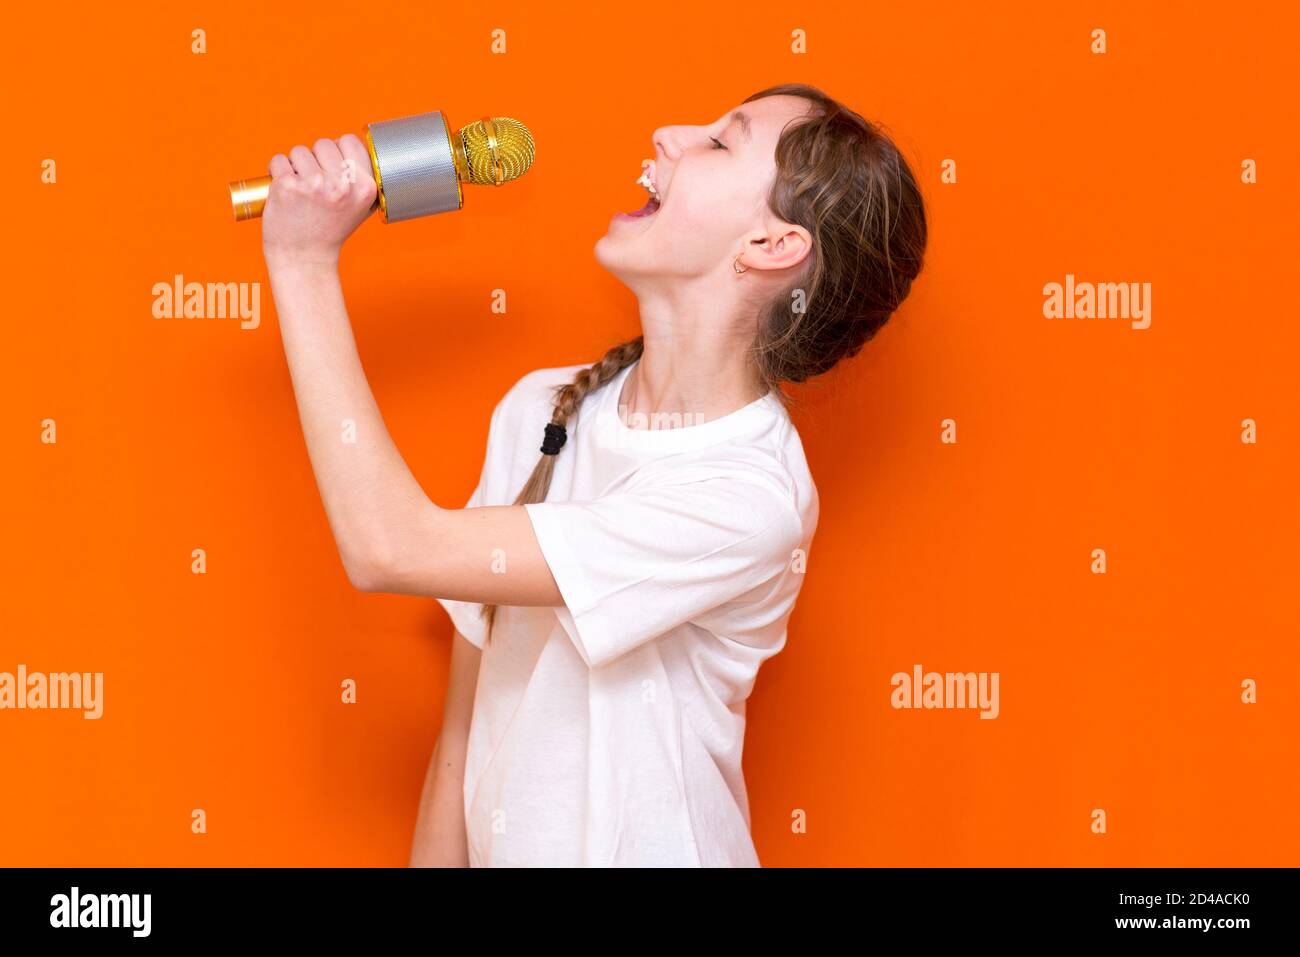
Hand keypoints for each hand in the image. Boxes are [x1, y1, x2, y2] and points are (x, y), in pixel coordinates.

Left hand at [261, 134, 378, 266]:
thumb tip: (348, 145)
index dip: (337, 151)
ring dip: (295, 165)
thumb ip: (359, 177)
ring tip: (300, 191)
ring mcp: (314, 184)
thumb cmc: (330, 230)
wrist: (304, 257)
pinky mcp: (287, 186)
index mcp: (364, 187)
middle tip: (315, 186)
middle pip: (323, 143)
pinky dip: (277, 172)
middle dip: (315, 159)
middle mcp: (341, 185)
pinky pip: (278, 160)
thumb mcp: (359, 207)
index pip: (349, 140)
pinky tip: (285, 192)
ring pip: (299, 151)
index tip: (332, 169)